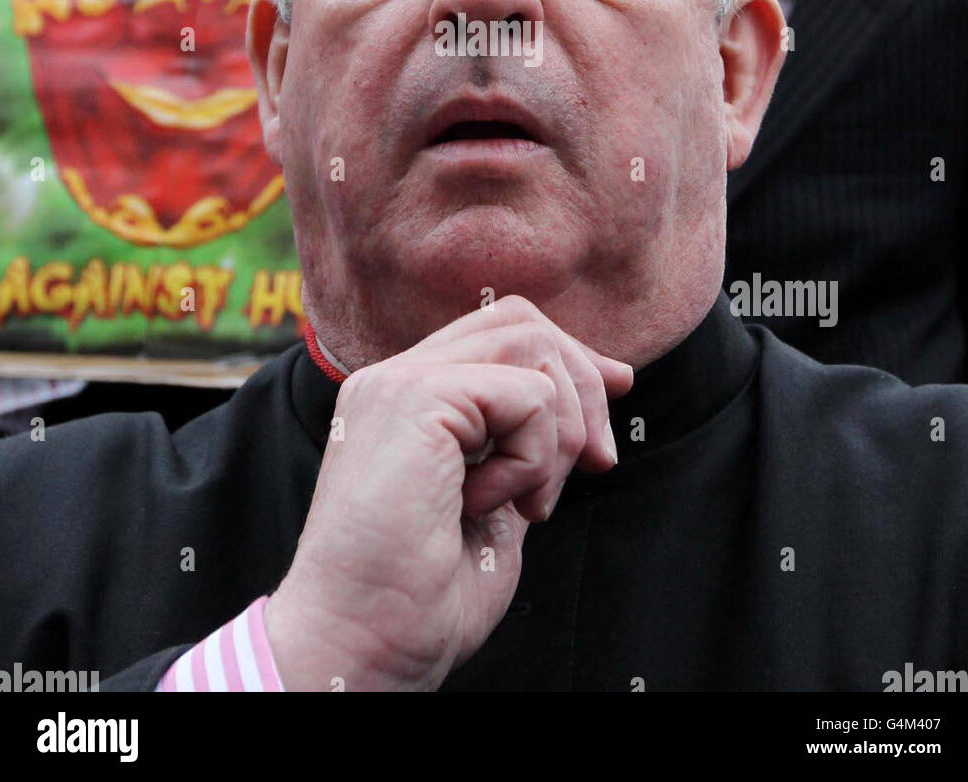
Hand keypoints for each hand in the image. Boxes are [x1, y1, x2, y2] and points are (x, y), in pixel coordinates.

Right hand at [264, 295, 632, 690]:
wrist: (361, 646)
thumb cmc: (420, 599)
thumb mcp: (494, 503)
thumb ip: (524, 443)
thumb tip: (597, 389)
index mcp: (407, 399)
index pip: (500, 331)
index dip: (568, 361)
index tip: (606, 415)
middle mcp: (395, 377)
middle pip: (521, 321)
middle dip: (582, 384)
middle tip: (597, 461)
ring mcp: (399, 381)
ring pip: (531, 347)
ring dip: (559, 431)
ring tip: (529, 502)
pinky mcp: (414, 398)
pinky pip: (526, 395)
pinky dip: (533, 457)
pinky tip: (489, 504)